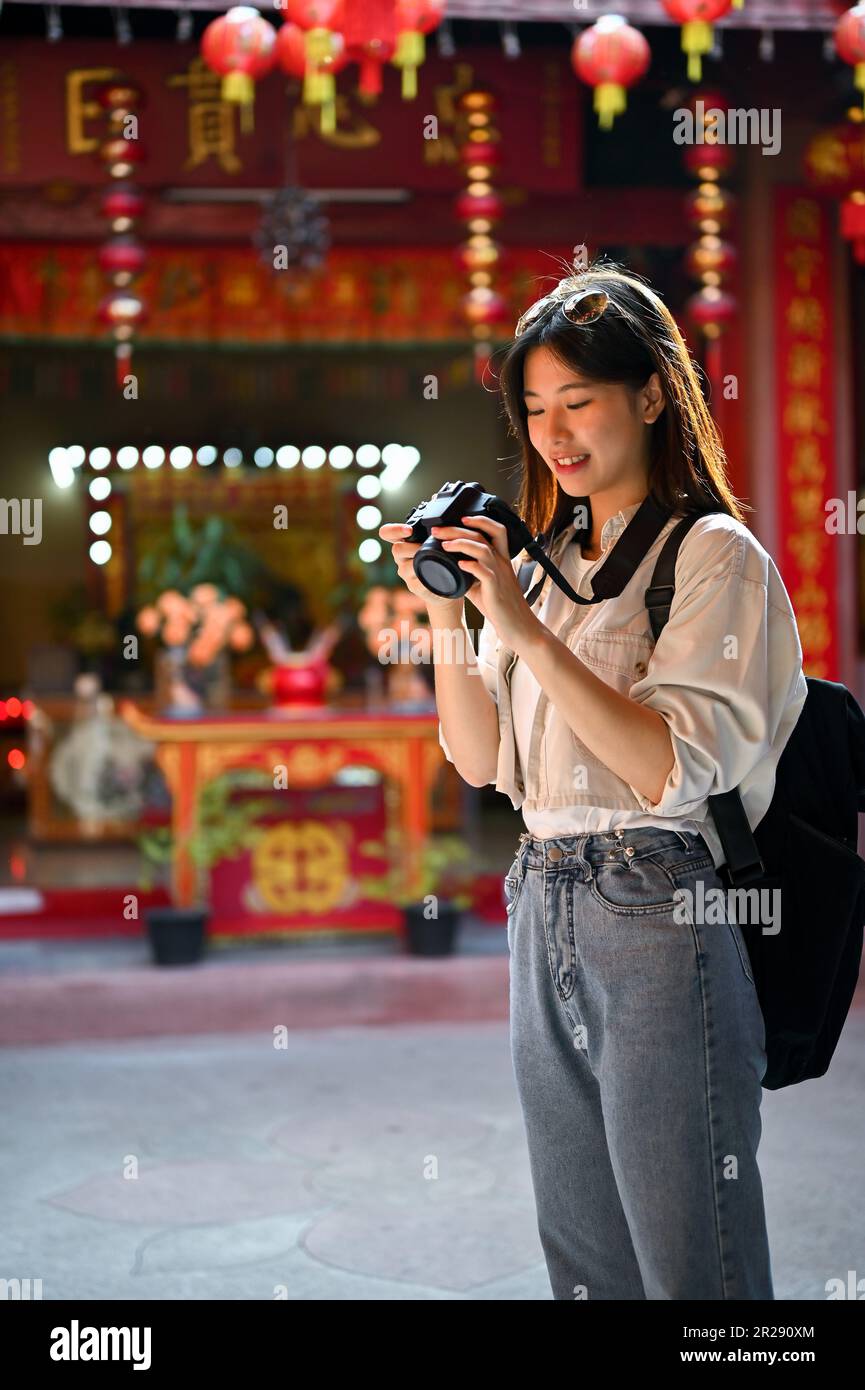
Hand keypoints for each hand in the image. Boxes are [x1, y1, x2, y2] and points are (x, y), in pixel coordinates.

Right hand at [378, 522, 463, 611]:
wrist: (448, 585)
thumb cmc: (442, 558)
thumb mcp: (438, 539)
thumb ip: (435, 522)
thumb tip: (434, 498)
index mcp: (404, 542)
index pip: (387, 533)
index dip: (394, 530)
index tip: (409, 530)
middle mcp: (401, 557)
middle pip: (396, 549)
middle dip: (412, 547)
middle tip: (427, 548)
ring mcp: (406, 573)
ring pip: (406, 566)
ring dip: (420, 562)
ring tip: (435, 560)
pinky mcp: (414, 586)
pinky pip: (417, 581)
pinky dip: (426, 577)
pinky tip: (437, 575)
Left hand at [430, 515, 540, 651]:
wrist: (518, 627)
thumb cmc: (501, 607)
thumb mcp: (482, 586)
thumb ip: (469, 575)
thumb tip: (451, 568)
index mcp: (500, 560)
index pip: (495, 530)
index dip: (479, 520)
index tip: (460, 518)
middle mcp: (501, 563)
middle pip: (483, 536)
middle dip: (458, 529)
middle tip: (438, 530)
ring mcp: (499, 575)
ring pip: (483, 550)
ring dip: (462, 544)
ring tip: (445, 544)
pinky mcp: (495, 589)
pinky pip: (485, 572)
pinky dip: (471, 566)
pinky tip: (459, 565)